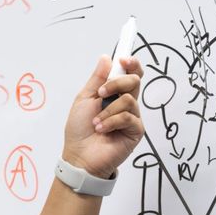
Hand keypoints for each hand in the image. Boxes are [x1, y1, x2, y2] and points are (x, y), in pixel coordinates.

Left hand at [60, 54, 144, 181]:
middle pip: (135, 80)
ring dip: (108, 110)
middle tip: (101, 93)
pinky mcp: (136, 131)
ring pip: (129, 99)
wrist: (79, 156)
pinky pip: (129, 117)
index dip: (131, 64)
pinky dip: (112, 121)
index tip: (124, 59)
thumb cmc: (79, 130)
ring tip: (96, 122)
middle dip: (117, 83)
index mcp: (114, 94)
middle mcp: (126, 104)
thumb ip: (97, 79)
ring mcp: (132, 117)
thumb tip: (106, 58)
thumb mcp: (84, 99)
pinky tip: (102, 130)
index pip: (130, 74)